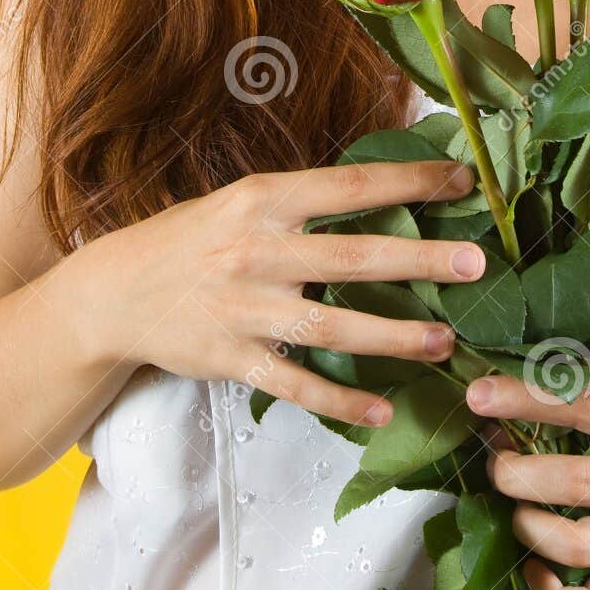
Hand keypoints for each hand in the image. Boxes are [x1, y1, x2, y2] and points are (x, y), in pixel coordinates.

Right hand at [81, 158, 485, 428]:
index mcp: (262, 200)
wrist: (113, 294)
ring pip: (332, 328)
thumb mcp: (241, 202)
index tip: (462, 178)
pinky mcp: (233, 361)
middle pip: (352, 257)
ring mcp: (246, 310)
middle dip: (419, 260)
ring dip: (394, 337)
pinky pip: (296, 385)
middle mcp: (258, 252)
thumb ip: (302, 203)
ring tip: (444, 342)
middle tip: (476, 264)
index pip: (348, 186)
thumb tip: (384, 193)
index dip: (408, 181)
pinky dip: (340, 402)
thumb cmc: (190, 240)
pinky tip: (382, 411)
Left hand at [465, 372, 589, 589]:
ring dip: (530, 527)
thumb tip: (518, 364)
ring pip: (581, 546)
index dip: (526, 399)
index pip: (586, 406)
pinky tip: (533, 569)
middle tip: (494, 458)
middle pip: (578, 483)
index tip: (479, 394)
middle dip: (519, 472)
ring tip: (512, 506)